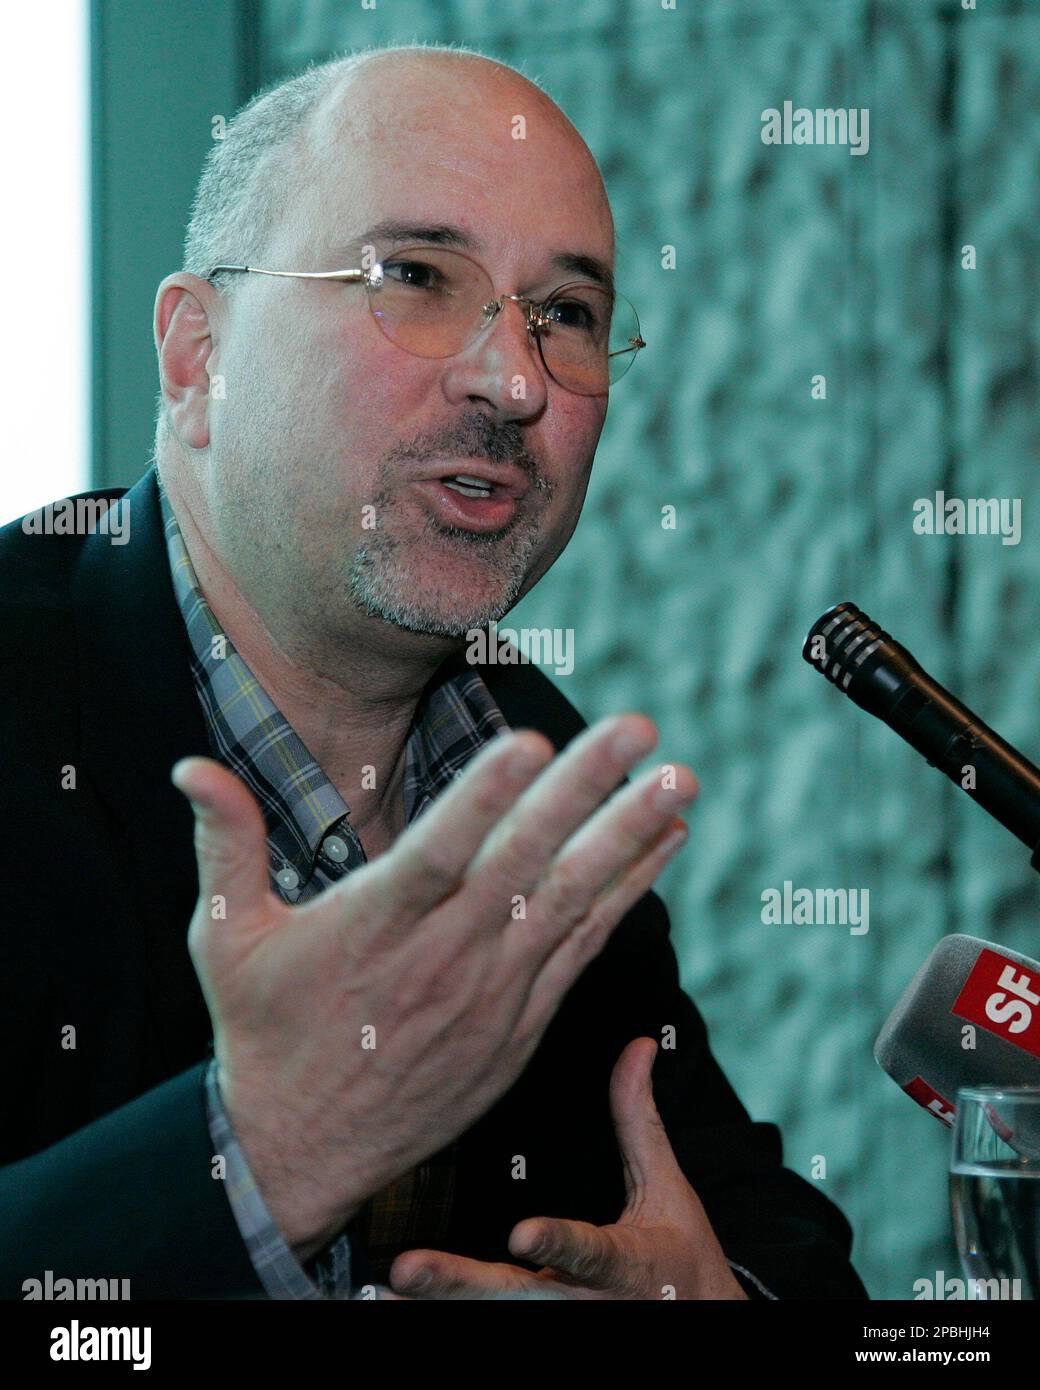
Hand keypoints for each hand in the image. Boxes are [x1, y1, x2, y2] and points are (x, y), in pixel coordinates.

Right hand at [172, 716, 696, 1261]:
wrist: (302, 1147)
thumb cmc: (263, 1031)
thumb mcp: (224, 939)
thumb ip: (223, 844)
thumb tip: (189, 765)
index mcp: (371, 929)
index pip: (437, 854)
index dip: (484, 798)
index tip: (533, 741)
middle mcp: (441, 959)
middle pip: (522, 865)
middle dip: (585, 791)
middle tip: (639, 727)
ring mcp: (491, 994)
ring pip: (569, 903)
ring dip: (628, 837)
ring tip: (680, 778)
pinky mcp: (521, 1023)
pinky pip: (583, 948)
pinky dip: (628, 894)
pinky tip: (665, 842)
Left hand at [387, 1037, 747, 1299]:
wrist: (698, 1324)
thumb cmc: (678, 1255)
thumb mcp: (665, 1190)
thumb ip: (638, 1119)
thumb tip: (640, 1043)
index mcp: (624, 1264)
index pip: (588, 1251)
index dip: (556, 1244)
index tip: (521, 1235)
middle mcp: (584, 1304)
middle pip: (514, 1297)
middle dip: (458, 1285)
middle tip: (405, 1270)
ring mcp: (557, 1325)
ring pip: (493, 1316)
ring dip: (438, 1305)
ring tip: (380, 1295)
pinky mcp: (539, 1334)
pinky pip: (489, 1325)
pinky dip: (443, 1319)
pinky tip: (391, 1308)